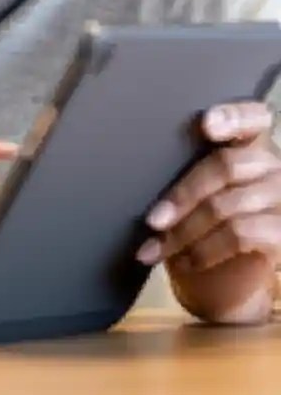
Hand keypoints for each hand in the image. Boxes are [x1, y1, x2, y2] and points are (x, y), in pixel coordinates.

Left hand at [138, 103, 280, 320]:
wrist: (222, 277)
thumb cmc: (196, 222)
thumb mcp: (188, 189)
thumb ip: (179, 165)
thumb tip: (128, 158)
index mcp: (251, 142)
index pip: (254, 116)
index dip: (233, 116)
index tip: (205, 124)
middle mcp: (275, 165)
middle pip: (227, 165)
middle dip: (183, 195)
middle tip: (151, 220)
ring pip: (226, 207)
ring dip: (183, 233)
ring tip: (154, 249)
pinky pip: (240, 235)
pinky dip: (203, 250)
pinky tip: (184, 262)